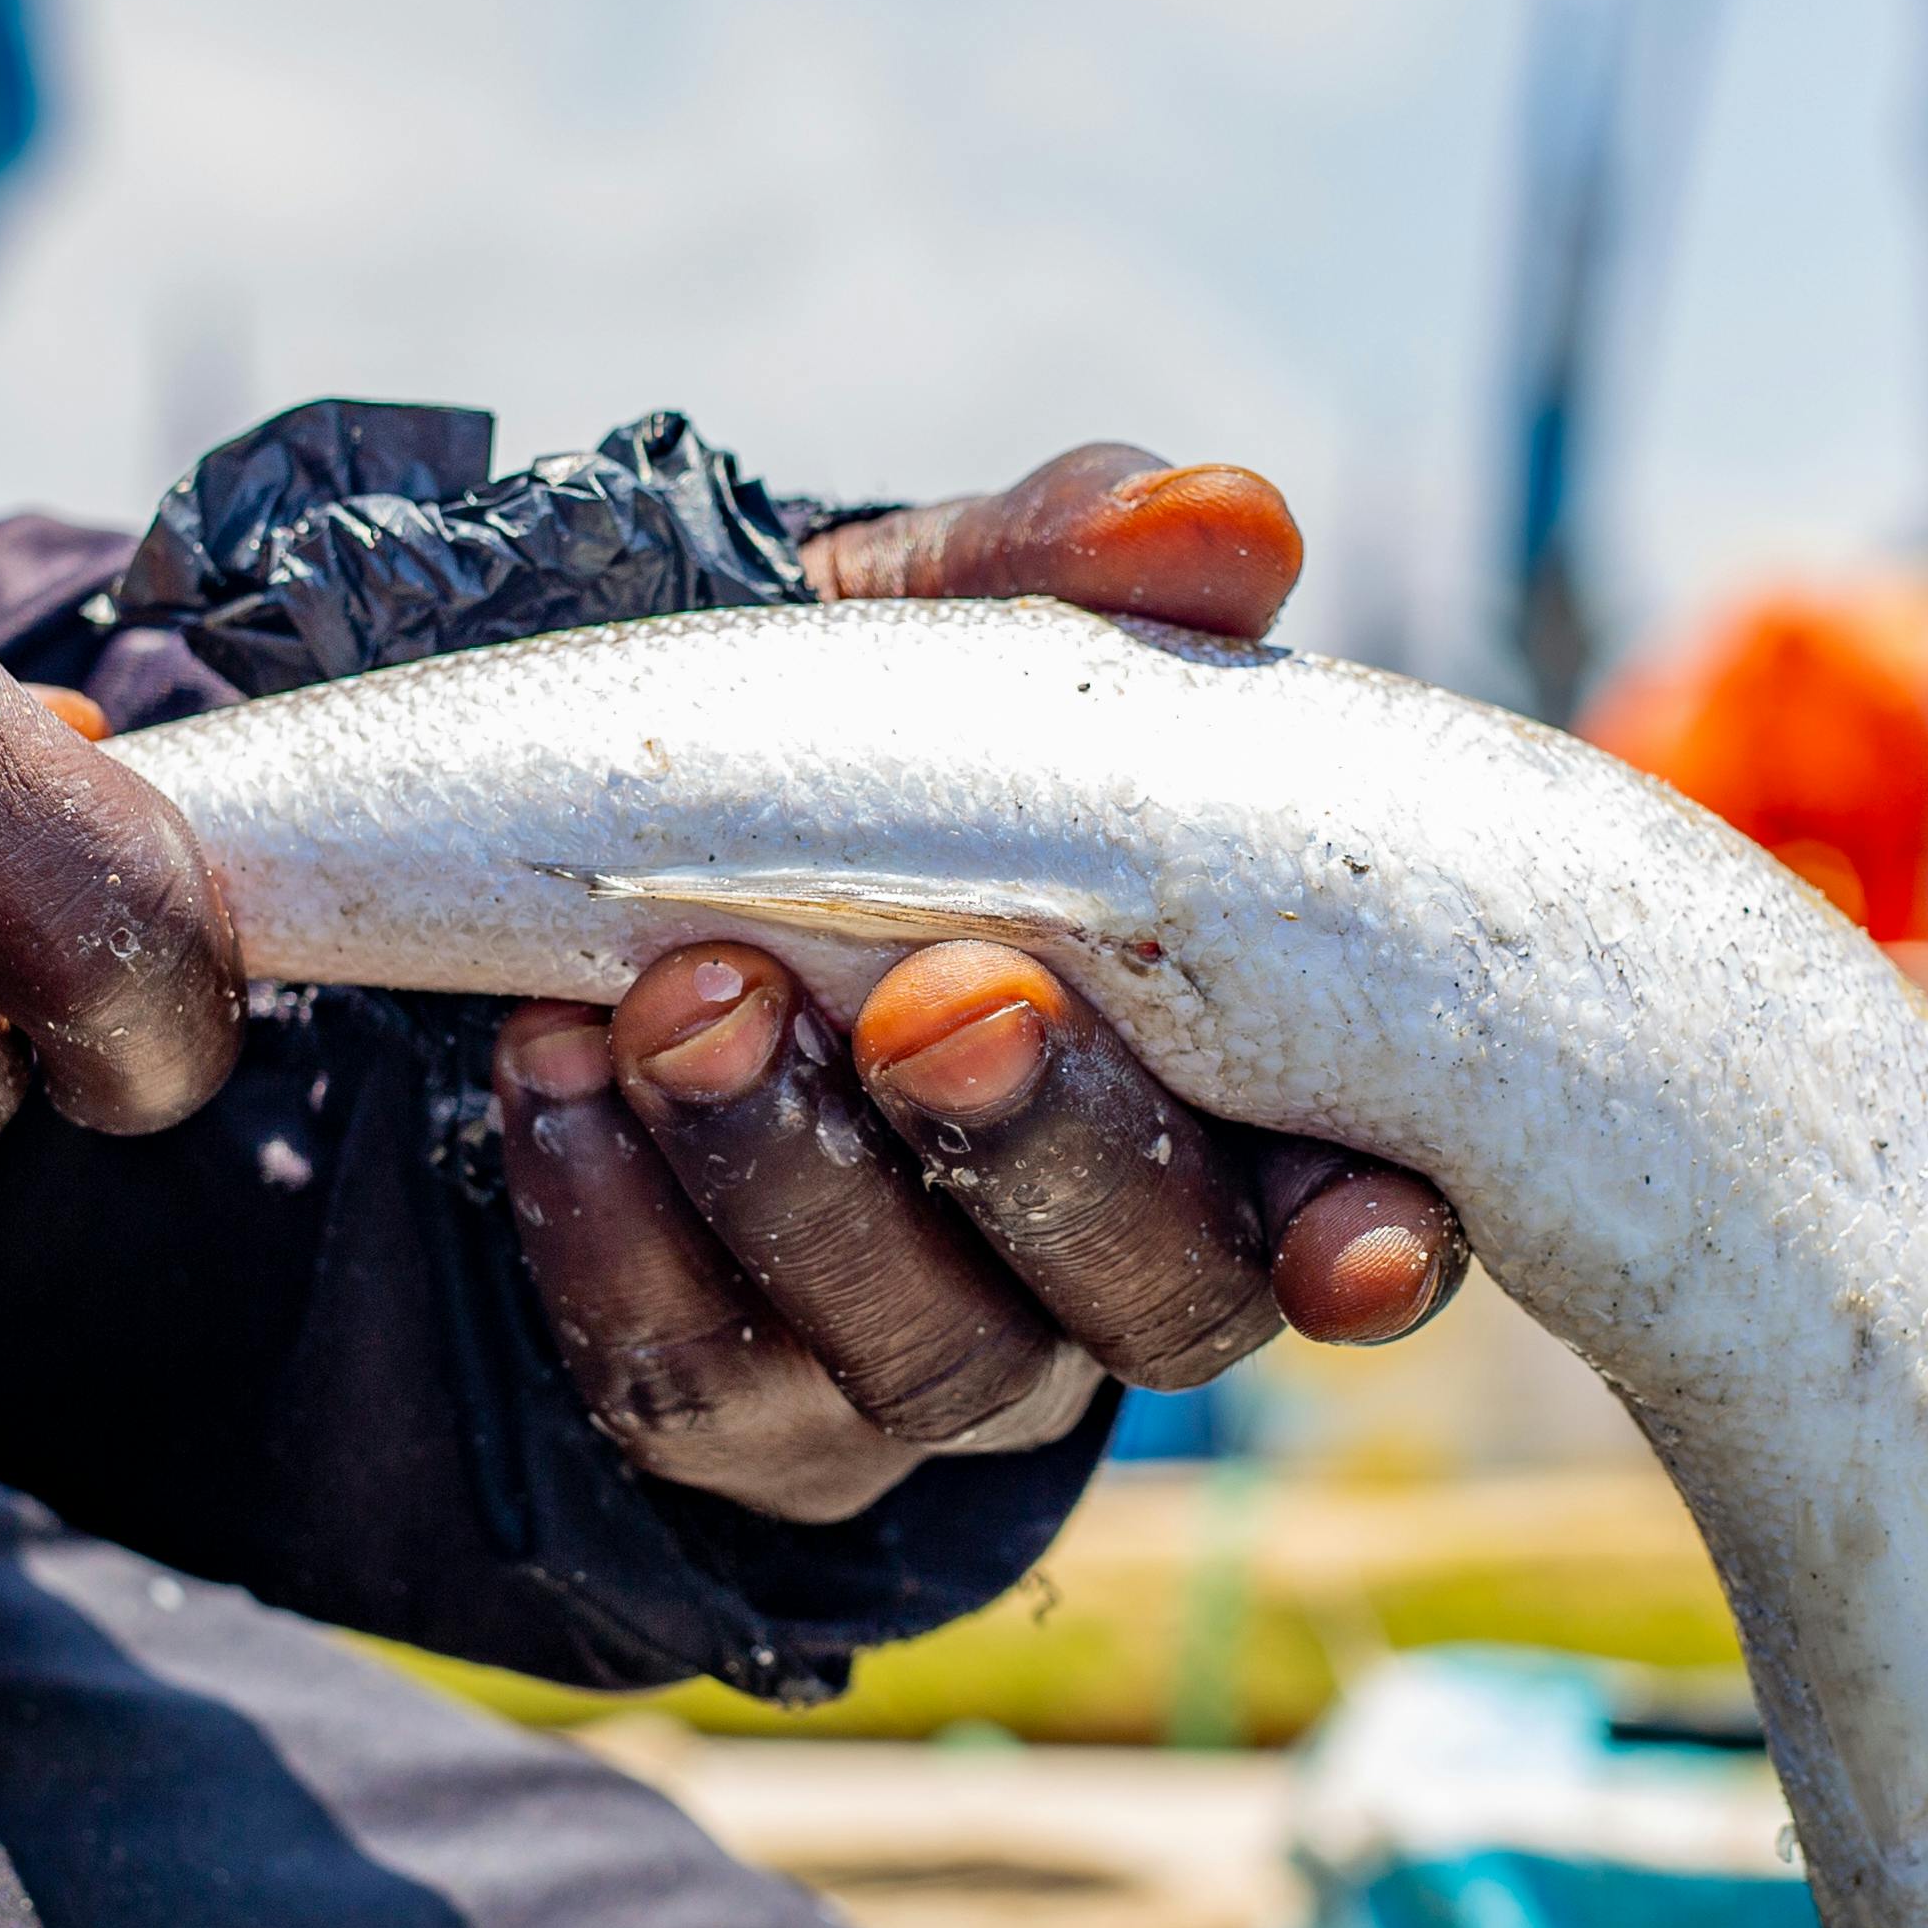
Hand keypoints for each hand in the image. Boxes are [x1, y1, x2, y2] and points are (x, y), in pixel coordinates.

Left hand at [493, 444, 1464, 1523]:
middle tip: (937, 995)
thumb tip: (1222, 517)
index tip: (1360, 1227)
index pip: (1367, 1218)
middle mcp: (1113, 1270)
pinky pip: (686, 1368)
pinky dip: (611, 1215)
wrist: (601, 857)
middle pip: (1149, 1294)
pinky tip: (552, 1067)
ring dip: (800, 1171)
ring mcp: (926, 1360)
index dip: (1376, 1240)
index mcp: (1249, 1106)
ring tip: (687, 1000)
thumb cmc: (869, 763)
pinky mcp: (731, 1410)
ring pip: (918, 1345)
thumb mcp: (951, 639)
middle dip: (1045, 1147)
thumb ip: (1078, 570)